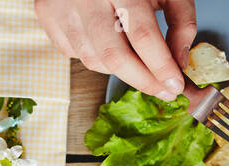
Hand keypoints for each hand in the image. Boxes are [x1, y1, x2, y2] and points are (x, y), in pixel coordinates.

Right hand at [34, 0, 196, 100]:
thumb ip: (180, 21)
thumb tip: (178, 61)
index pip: (143, 36)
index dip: (160, 66)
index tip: (173, 85)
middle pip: (114, 56)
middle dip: (141, 80)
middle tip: (161, 91)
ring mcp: (62, 11)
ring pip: (93, 59)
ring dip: (120, 70)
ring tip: (138, 66)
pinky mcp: (48, 18)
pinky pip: (74, 53)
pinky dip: (96, 57)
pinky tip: (108, 45)